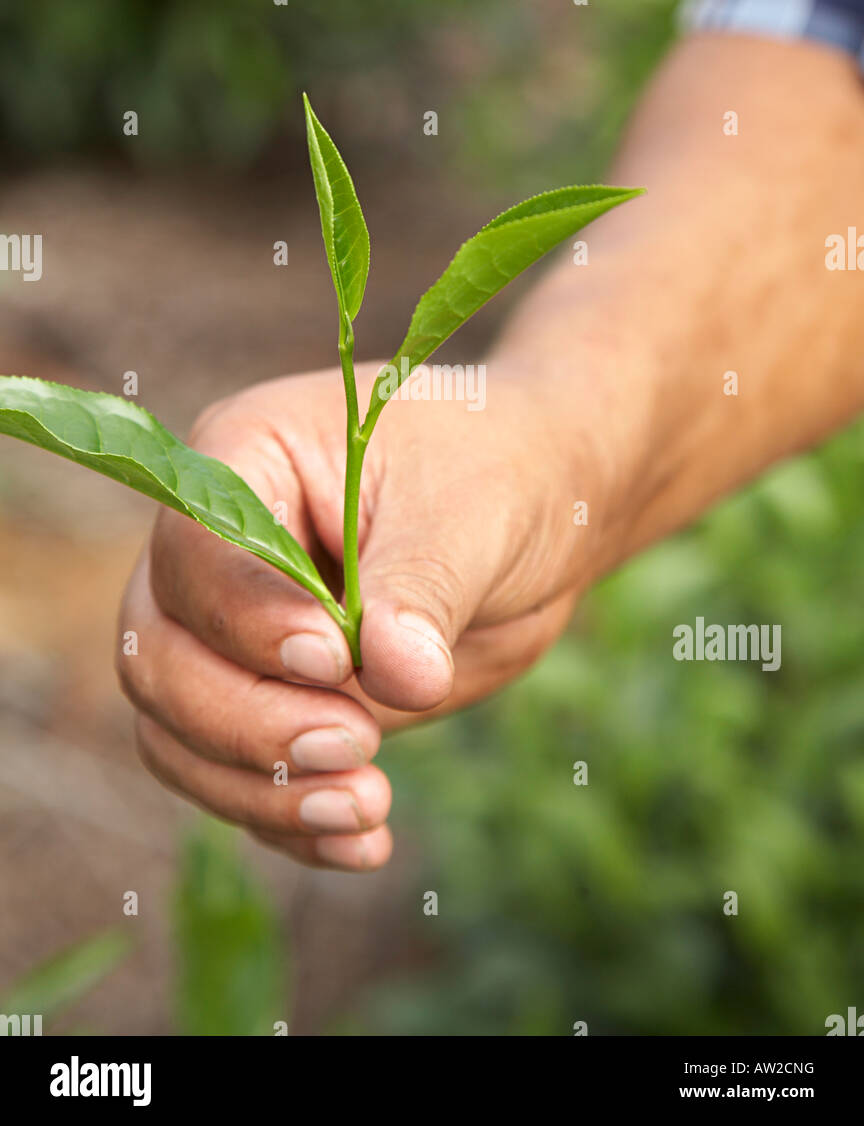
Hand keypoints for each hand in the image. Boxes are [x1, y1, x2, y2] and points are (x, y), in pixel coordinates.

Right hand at [116, 361, 601, 869]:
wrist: (541, 511)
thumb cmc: (498, 473)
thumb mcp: (469, 514)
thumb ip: (420, 591)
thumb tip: (397, 677)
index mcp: (244, 459)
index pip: (194, 552)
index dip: (248, 619)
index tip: (334, 659)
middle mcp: (214, 551)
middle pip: (160, 657)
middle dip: (246, 723)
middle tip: (355, 743)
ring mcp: (232, 632)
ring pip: (180, 732)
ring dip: (263, 788)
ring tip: (368, 807)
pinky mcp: (273, 700)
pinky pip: (238, 777)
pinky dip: (288, 822)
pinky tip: (364, 843)